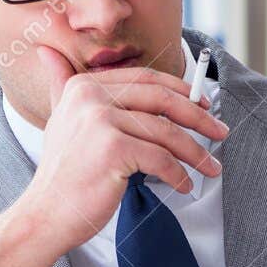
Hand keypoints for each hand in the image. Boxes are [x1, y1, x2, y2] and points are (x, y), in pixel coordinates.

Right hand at [0, 45, 227, 266]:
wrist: (45, 214)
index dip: (180, 91)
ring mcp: (101, 121)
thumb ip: (62, 84)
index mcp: (84, 86)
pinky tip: (185, 184)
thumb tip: (48, 52)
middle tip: (220, 131)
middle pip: (162, 100)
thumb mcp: (60, 119)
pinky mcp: (113, 149)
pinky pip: (161, 160)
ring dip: (196, 152)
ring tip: (211, 167)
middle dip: (198, 117)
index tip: (203, 105)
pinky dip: (179, 174)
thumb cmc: (62, 174)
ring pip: (166, 133)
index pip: (146, 79)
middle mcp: (91, 96)